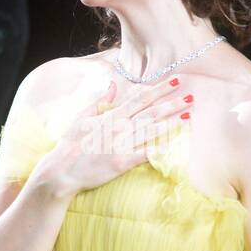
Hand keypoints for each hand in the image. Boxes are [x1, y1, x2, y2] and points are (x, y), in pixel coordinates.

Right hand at [36, 74, 193, 196]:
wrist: (60, 170)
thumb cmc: (69, 145)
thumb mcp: (81, 118)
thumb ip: (99, 102)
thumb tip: (112, 86)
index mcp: (110, 116)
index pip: (139, 98)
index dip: (158, 89)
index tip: (174, 81)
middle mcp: (118, 128)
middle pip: (150, 113)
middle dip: (171, 103)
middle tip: (191, 95)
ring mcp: (120, 145)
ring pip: (151, 131)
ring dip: (171, 122)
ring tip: (188, 115)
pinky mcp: (121, 163)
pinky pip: (144, 155)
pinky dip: (159, 149)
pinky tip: (175, 145)